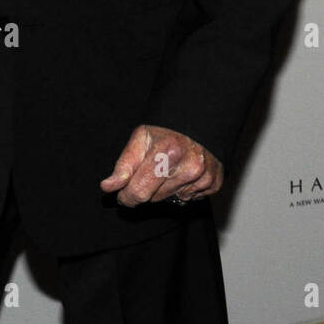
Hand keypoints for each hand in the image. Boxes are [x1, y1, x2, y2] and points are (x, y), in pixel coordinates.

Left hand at [100, 124, 222, 206]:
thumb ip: (124, 165)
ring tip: (170, 169)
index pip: (138, 192)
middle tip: (153, 170)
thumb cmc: (166, 132)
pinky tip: (184, 173)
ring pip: (172, 200)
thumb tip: (108, 187)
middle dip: (148, 189)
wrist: (199, 122)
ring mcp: (205, 176)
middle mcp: (190, 166)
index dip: (126, 196)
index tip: (125, 192)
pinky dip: (184, 190)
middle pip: (154, 198)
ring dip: (166, 189)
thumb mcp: (141, 139)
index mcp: (168, 152)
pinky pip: (190, 199)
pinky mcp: (214, 183)